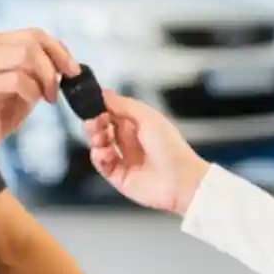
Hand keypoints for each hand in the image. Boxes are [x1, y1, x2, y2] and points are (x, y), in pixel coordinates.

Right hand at [0, 29, 79, 163]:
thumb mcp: (24, 85)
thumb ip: (39, 69)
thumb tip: (67, 61)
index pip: (33, 33)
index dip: (58, 49)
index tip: (73, 70)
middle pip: (31, 40)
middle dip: (54, 63)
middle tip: (59, 87)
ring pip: (25, 55)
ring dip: (45, 78)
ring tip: (47, 97)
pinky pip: (17, 79)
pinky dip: (32, 91)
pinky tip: (31, 102)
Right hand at [83, 91, 210, 215]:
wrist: (180, 180)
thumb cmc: (171, 148)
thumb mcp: (148, 117)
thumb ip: (124, 105)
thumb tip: (104, 93)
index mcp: (138, 125)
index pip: (112, 113)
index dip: (101, 108)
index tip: (93, 105)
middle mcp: (129, 141)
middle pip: (102, 128)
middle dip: (94, 123)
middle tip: (94, 121)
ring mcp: (123, 159)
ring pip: (98, 145)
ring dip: (95, 138)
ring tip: (101, 137)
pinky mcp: (118, 177)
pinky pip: (101, 164)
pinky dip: (98, 156)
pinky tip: (106, 153)